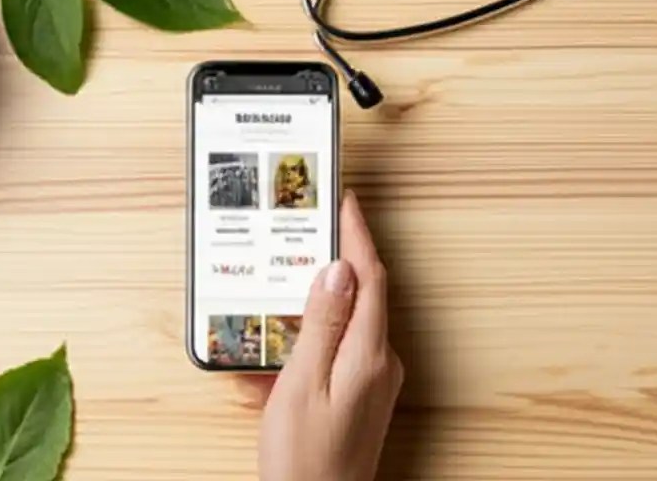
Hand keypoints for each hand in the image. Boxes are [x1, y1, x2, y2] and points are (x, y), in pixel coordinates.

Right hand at [258, 192, 402, 480]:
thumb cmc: (304, 460)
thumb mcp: (301, 384)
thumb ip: (322, 323)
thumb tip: (338, 270)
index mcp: (368, 354)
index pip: (369, 276)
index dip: (357, 234)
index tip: (345, 201)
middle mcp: (380, 363)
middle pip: (363, 293)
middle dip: (336, 260)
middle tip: (312, 227)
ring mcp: (374, 381)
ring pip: (347, 322)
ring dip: (314, 307)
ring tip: (279, 295)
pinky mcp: (363, 395)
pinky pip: (339, 350)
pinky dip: (309, 343)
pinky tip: (276, 360)